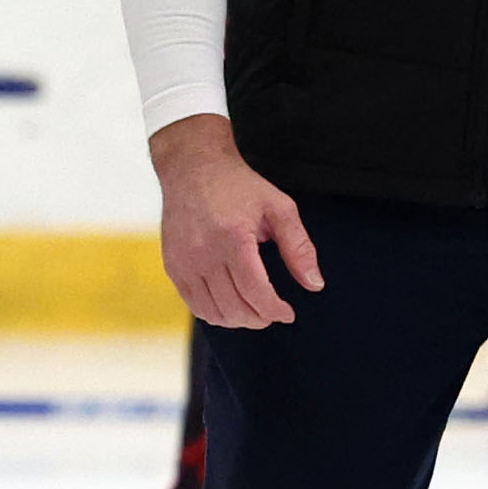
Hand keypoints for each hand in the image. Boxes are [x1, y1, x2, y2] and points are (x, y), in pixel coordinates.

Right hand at [151, 115, 319, 328]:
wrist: (192, 168)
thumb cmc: (238, 186)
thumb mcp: (279, 208)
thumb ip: (299, 247)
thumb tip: (314, 285)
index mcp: (234, 239)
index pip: (257, 293)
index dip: (276, 311)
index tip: (288, 313)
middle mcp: (205, 254)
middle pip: (236, 308)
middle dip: (260, 318)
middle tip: (273, 313)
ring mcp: (185, 262)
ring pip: (213, 312)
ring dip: (238, 320)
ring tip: (254, 311)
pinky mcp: (173, 266)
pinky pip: (194, 304)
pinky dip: (214, 313)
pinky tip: (229, 306)